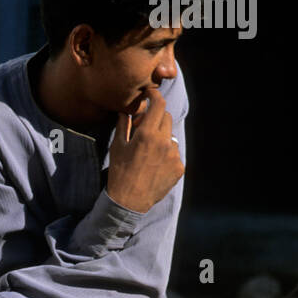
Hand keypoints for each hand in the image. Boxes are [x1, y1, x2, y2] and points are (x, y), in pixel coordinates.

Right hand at [106, 88, 183, 212]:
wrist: (129, 202)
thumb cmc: (119, 173)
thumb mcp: (117, 147)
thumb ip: (124, 125)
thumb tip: (126, 110)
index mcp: (147, 134)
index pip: (158, 104)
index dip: (155, 95)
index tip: (151, 95)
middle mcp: (164, 142)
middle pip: (166, 117)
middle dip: (157, 118)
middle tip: (146, 129)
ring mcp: (174, 155)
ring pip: (171, 136)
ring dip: (162, 138)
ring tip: (150, 153)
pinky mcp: (179, 168)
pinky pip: (175, 154)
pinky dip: (166, 156)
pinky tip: (156, 166)